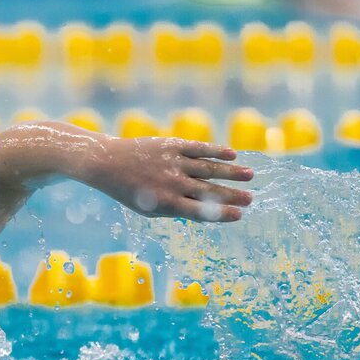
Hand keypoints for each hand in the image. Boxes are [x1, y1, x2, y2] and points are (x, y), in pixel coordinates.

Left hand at [91, 136, 252, 222]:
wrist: (109, 163)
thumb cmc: (131, 191)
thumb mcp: (149, 209)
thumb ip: (175, 210)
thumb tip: (206, 212)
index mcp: (166, 203)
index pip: (200, 211)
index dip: (221, 214)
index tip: (239, 214)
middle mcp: (172, 183)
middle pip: (208, 191)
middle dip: (232, 195)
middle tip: (251, 198)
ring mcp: (173, 163)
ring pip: (208, 168)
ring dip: (231, 172)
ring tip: (249, 176)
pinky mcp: (172, 144)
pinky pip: (199, 148)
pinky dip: (217, 151)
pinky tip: (233, 155)